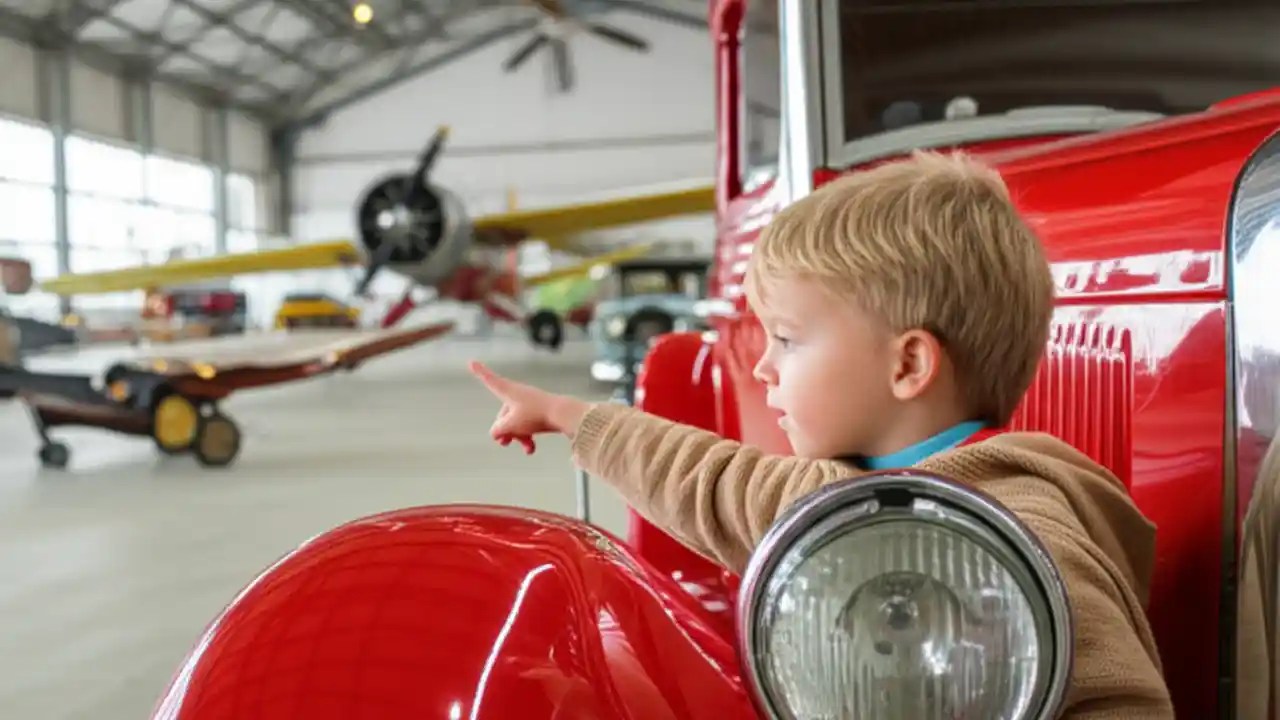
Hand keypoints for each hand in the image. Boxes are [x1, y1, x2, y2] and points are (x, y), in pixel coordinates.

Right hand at [469, 361, 587, 453]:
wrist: (563, 414)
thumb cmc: (536, 415)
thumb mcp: (510, 424)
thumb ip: (498, 430)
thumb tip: (497, 434)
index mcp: (507, 390)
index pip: (489, 379)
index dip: (479, 372)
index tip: (472, 361)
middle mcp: (517, 394)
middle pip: (503, 414)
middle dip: (505, 431)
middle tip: (506, 443)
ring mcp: (529, 403)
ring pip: (516, 423)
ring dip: (518, 437)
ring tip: (526, 448)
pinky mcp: (539, 412)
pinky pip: (528, 426)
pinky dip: (528, 438)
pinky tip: (531, 449)